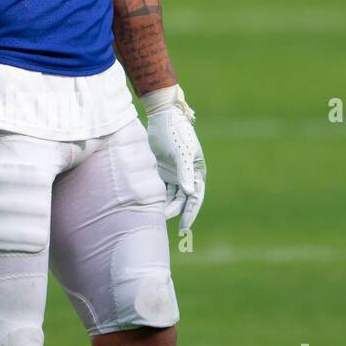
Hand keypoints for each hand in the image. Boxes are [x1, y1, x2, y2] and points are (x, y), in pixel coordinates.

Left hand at [141, 83, 205, 231]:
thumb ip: (184, 172)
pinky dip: (157, 198)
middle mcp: (187, 176)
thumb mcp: (181, 152)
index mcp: (197, 172)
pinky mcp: (162, 171)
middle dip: (175, 212)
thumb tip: (190, 192)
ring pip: (171, 196)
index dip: (190, 213)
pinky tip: (149, 206)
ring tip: (154, 217)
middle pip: (182, 200)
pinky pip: (161, 189)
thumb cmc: (176, 132)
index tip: (183, 228)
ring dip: (165, 206)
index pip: (195, 198)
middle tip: (162, 222)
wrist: (162, 117)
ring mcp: (174, 174)